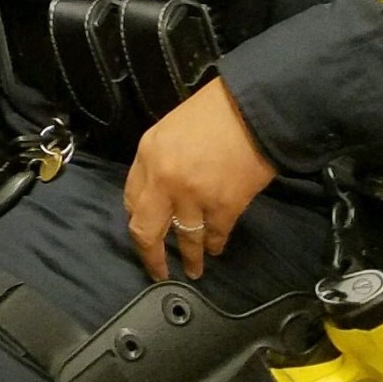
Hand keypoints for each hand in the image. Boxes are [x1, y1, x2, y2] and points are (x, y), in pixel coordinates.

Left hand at [122, 77, 276, 281]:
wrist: (251, 110)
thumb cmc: (211, 115)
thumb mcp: (169, 132)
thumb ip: (158, 163)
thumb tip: (158, 194)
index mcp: (147, 155)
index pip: (131, 199)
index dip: (138, 220)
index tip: (143, 235)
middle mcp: (164, 179)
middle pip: (146, 230)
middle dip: (151, 256)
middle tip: (157, 271)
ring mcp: (193, 196)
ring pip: (185, 239)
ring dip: (190, 257)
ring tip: (193, 270)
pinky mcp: (224, 207)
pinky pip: (215, 236)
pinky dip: (215, 245)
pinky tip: (216, 249)